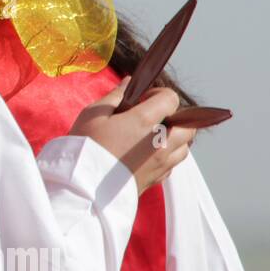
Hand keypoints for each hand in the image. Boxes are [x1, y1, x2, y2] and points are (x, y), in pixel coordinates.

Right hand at [68, 78, 197, 194]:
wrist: (82, 187)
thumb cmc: (85, 147)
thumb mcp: (93, 114)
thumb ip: (115, 96)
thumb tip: (129, 83)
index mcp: (145, 121)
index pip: (171, 99)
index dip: (158, 94)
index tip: (143, 99)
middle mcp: (160, 142)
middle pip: (188, 125)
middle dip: (174, 117)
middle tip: (151, 119)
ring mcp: (161, 163)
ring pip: (185, 147)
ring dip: (174, 138)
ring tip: (151, 138)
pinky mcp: (156, 179)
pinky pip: (172, 164)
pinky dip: (166, 156)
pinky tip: (146, 155)